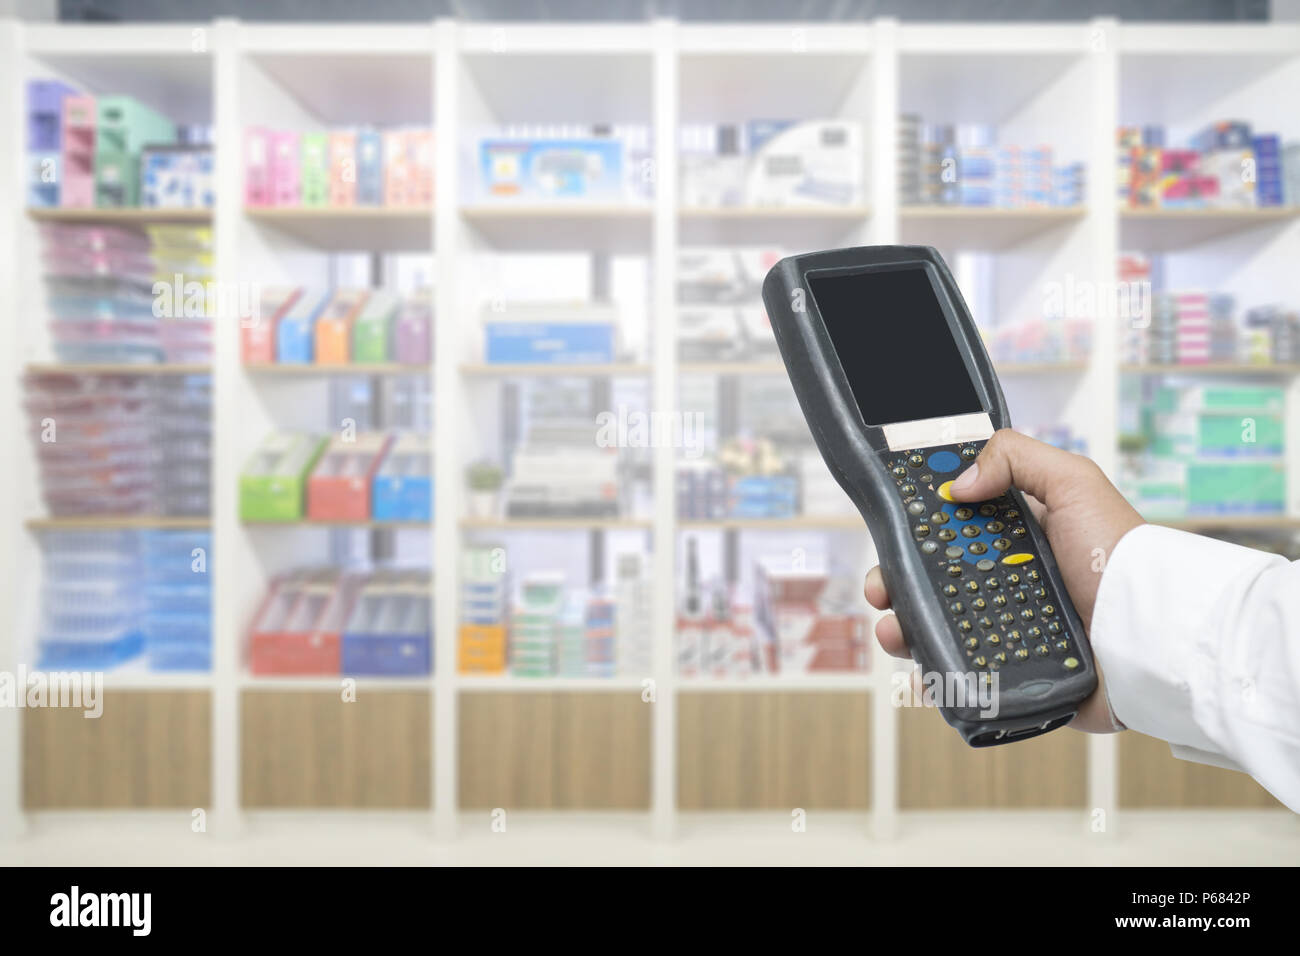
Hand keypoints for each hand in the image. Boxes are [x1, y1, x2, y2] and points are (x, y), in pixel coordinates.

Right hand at [864, 429, 1144, 732]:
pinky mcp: (1013, 673)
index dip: (916, 528)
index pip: (953, 527)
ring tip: (894, 631)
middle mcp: (1009, 582)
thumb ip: (1017, 459)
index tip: (892, 530)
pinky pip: (961, 673)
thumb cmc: (1120, 558)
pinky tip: (921, 669)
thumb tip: (961, 481)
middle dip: (896, 581)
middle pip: (933, 579)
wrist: (1150, 638)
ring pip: (937, 626)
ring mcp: (1008, 628)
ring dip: (903, 626)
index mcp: (1017, 538)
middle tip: (881, 587)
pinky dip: (933, 673)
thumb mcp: (1074, 483)